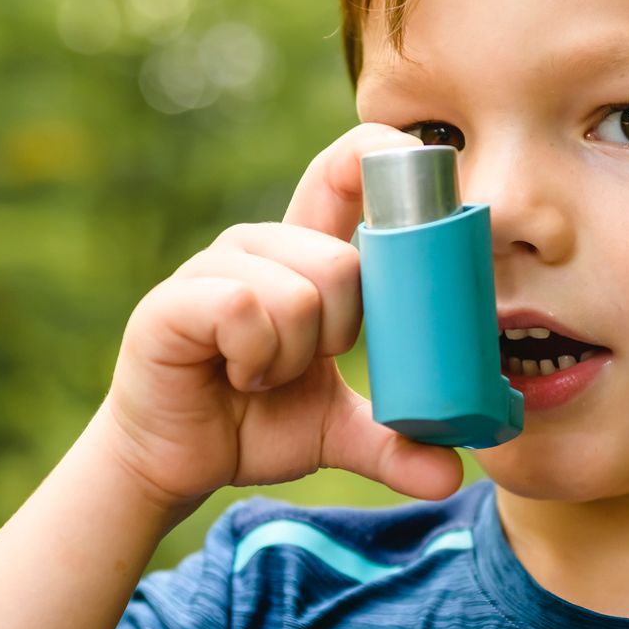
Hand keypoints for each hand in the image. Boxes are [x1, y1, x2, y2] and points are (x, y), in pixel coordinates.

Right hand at [98, 123, 464, 519]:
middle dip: (340, 333)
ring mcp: (215, 265)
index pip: (345, 171)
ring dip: (292, 356)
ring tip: (261, 373)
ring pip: (298, 293)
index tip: (423, 167)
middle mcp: (262, 244)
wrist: (178, 460)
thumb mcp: (336, 430)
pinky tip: (233, 373)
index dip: (382, 155)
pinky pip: (244, 307)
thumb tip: (452, 473)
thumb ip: (394, 442)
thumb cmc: (255, 422)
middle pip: (341, 262)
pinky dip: (253, 357)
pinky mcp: (176, 297)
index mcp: (306, 253)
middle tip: (306, 363)